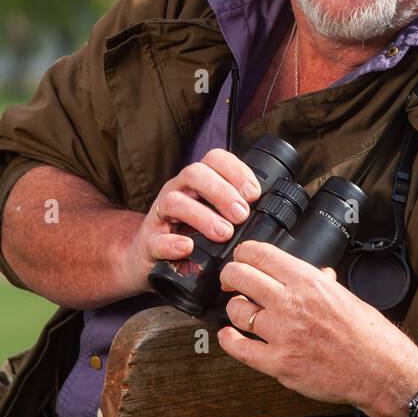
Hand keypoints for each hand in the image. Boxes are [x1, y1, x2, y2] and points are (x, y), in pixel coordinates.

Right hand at [121, 150, 263, 294]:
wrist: (150, 257)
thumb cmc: (189, 231)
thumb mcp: (213, 214)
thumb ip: (236, 207)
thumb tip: (269, 209)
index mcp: (196, 181)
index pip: (215, 159)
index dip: (236, 171)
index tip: (254, 194)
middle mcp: (177, 190)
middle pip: (195, 174)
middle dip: (222, 192)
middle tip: (242, 215)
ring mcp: (160, 214)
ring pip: (175, 201)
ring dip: (202, 216)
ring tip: (223, 233)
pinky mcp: (148, 241)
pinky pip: (156, 238)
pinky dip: (172, 242)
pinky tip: (187, 247)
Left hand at [216, 239, 417, 416]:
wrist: (380, 370)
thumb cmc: (369, 334)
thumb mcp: (346, 295)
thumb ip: (324, 283)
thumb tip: (319, 273)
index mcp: (309, 281)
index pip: (260, 254)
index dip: (243, 253)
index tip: (241, 258)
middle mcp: (292, 303)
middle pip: (240, 276)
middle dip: (230, 277)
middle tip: (231, 282)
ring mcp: (283, 334)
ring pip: (237, 311)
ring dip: (234, 309)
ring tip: (240, 311)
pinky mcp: (279, 363)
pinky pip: (239, 348)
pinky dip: (229, 340)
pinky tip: (230, 336)